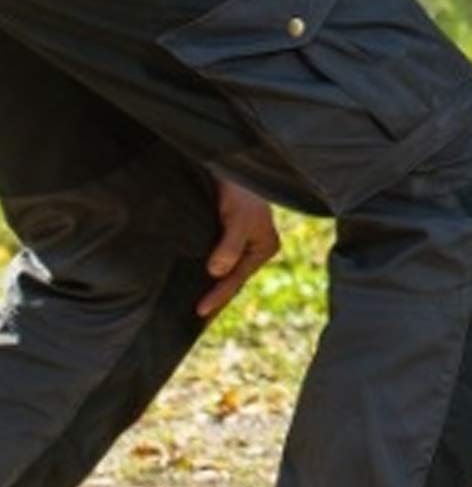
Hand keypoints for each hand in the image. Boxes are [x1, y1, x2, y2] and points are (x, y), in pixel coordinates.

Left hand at [197, 177, 279, 318]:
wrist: (233, 163)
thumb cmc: (243, 189)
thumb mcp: (238, 217)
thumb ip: (229, 245)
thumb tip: (216, 272)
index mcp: (264, 248)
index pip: (237, 279)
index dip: (218, 296)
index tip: (199, 312)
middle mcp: (254, 248)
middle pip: (232, 280)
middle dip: (216, 298)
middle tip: (194, 323)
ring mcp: (240, 243)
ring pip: (223, 271)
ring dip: (209, 286)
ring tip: (192, 309)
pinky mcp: (225, 234)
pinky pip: (215, 259)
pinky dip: (205, 271)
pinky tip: (192, 280)